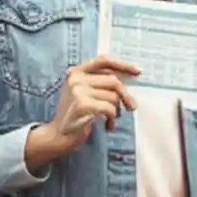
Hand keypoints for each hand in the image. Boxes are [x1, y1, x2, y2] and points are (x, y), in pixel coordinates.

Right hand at [25, 55, 139, 169]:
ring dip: (117, 111)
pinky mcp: (81, 105)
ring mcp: (77, 90)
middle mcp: (75, 78)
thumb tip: (128, 80)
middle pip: (113, 80)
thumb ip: (100, 83)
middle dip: (125, 95)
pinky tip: (108, 126)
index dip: (122, 64)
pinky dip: (112, 119)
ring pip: (112, 96)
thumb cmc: (75, 115)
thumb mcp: (84, 93)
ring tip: (112, 120)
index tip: (138, 72)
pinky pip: (109, 108)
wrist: (59, 136)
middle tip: (131, 107)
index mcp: (76, 71)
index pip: (103, 60)